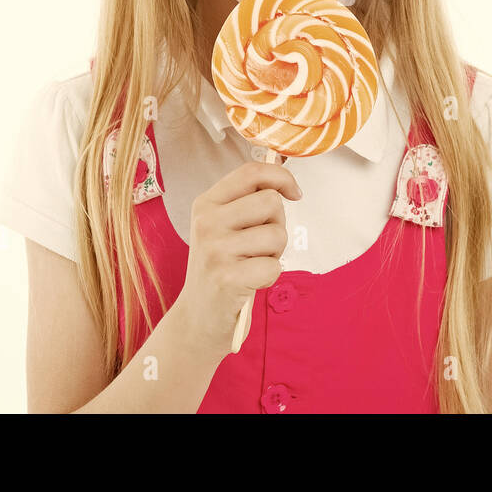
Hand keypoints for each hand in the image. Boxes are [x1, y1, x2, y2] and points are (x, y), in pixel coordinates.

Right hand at [170, 161, 301, 358]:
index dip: (281, 176)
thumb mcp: (222, 228)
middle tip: (261, 246)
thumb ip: (247, 202)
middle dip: (278, 224)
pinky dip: (270, 276)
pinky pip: (274, 266)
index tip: (294, 192)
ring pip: (277, 234)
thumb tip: (285, 181)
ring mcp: (215, 250)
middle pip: (271, 201)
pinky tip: (251, 283)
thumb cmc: (220, 269)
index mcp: (206, 204)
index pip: (251, 172)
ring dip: (275, 253)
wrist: (197, 319)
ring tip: (253, 265)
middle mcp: (207, 222)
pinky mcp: (226, 278)